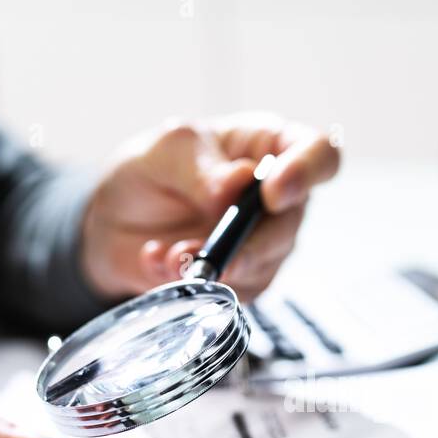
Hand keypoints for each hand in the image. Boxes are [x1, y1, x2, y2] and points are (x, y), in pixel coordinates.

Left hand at [81, 112, 339, 301]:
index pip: (321, 154)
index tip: (273, 194)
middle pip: (292, 222)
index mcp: (271, 146)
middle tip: (211, 248)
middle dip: (250, 240)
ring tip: (173, 254)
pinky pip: (234, 291)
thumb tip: (236, 185)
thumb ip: (200, 167)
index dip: (307, 172)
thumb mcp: (167, 150)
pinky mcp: (243, 279)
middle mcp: (277, 197)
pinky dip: (195, 281)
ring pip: (265, 263)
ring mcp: (264, 242)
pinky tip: (160, 261)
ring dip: (218, 265)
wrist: (116, 220)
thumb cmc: (153, 170)